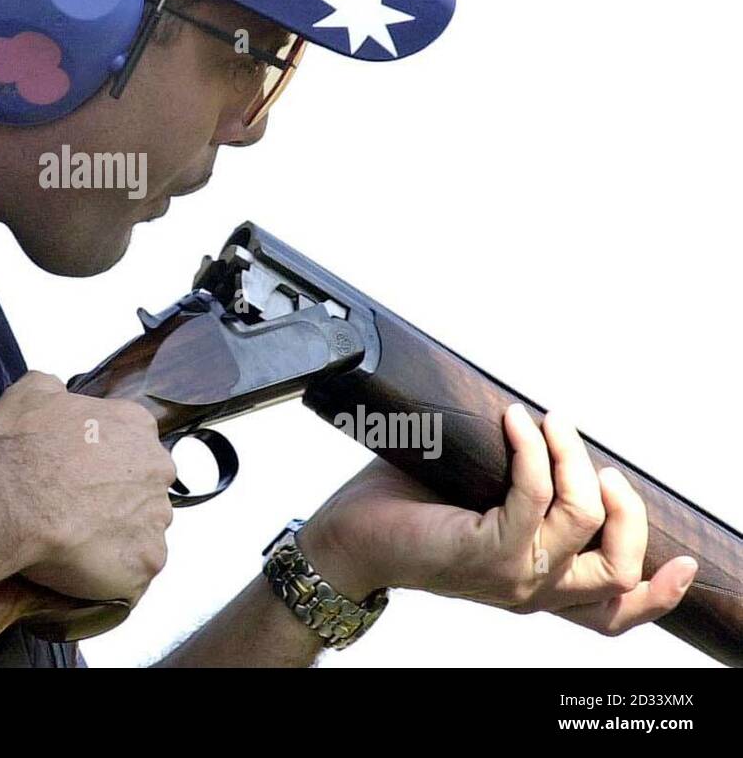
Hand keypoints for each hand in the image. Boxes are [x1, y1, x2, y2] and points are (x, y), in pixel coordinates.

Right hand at [0, 370, 176, 603]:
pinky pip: (136, 574)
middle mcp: (158, 468)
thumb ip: (53, 388)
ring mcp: (156, 517)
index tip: (76, 474)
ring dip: (116, 537)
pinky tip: (83, 567)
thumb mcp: (30, 392)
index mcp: (135, 425)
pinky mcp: (147, 561)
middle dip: (115, 500)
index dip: (100, 462)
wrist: (14, 497)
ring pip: (142, 531)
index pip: (129, 444)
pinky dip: (113, 574)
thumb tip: (56, 393)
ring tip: (75, 542)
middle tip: (74, 510)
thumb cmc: (21, 447)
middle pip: (143, 488)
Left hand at [296, 404, 697, 635]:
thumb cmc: (403, 513)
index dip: (659, 593)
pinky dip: (532, 451)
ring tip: (553, 424)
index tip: (687, 564)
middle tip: (601, 463)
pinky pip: (531, 496)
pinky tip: (515, 422)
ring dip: (573, 460)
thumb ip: (522, 492)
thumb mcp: (480, 506)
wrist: (346, 537)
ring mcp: (511, 577)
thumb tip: (547, 431)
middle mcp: (532, 591)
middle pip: (619, 568)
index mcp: (535, 585)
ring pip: (583, 521)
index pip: (613, 611)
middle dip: (626, 509)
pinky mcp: (485, 554)